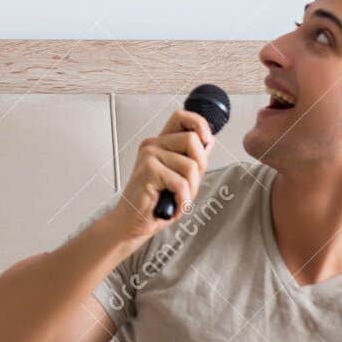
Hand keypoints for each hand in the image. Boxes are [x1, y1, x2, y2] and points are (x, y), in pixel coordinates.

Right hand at [109, 107, 214, 245]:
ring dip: (190, 189)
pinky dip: (182, 200)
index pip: (181, 117)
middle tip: (187, 187)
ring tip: (177, 199)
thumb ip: (192, 158)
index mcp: (160, 143)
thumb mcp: (180, 177)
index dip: (199, 123)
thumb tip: (209, 141)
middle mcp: (152, 145)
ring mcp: (149, 156)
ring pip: (190, 165)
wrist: (132, 223)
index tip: (207, 140)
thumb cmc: (155, 203)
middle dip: (200, 167)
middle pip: (192, 140)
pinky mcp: (148, 170)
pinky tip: (172, 205)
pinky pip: (181, 182)